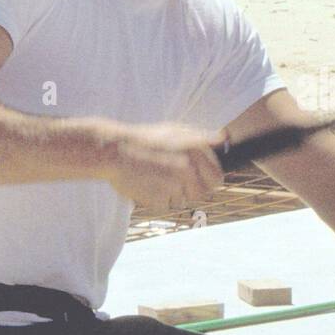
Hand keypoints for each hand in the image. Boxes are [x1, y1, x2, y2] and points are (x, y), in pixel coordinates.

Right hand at [100, 122, 224, 211]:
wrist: (113, 150)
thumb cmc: (144, 139)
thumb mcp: (173, 130)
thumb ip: (199, 136)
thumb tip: (222, 138)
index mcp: (194, 150)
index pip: (217, 178)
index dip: (209, 181)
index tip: (198, 178)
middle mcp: (187, 167)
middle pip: (203, 193)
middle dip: (193, 190)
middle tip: (174, 180)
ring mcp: (174, 184)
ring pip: (184, 200)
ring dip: (173, 193)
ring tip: (157, 177)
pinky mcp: (159, 198)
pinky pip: (165, 204)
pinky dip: (157, 197)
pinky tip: (147, 183)